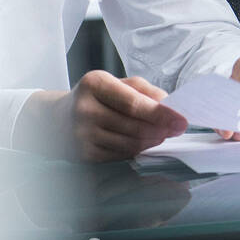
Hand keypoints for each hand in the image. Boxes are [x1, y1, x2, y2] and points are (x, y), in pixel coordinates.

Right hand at [16, 71, 186, 162]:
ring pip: (129, 144)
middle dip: (161, 129)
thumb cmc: (96, 97)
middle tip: (176, 128)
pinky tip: (142, 142)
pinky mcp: (82, 154)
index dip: (161, 114)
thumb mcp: (117, 83)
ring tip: (160, 134)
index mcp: (94, 84)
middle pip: (134, 126)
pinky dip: (136, 150)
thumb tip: (170, 104)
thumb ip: (145, 90)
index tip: (182, 120)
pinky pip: (120, 155)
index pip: (134, 103)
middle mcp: (84, 109)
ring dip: (151, 140)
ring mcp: (81, 135)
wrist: (57, 118)